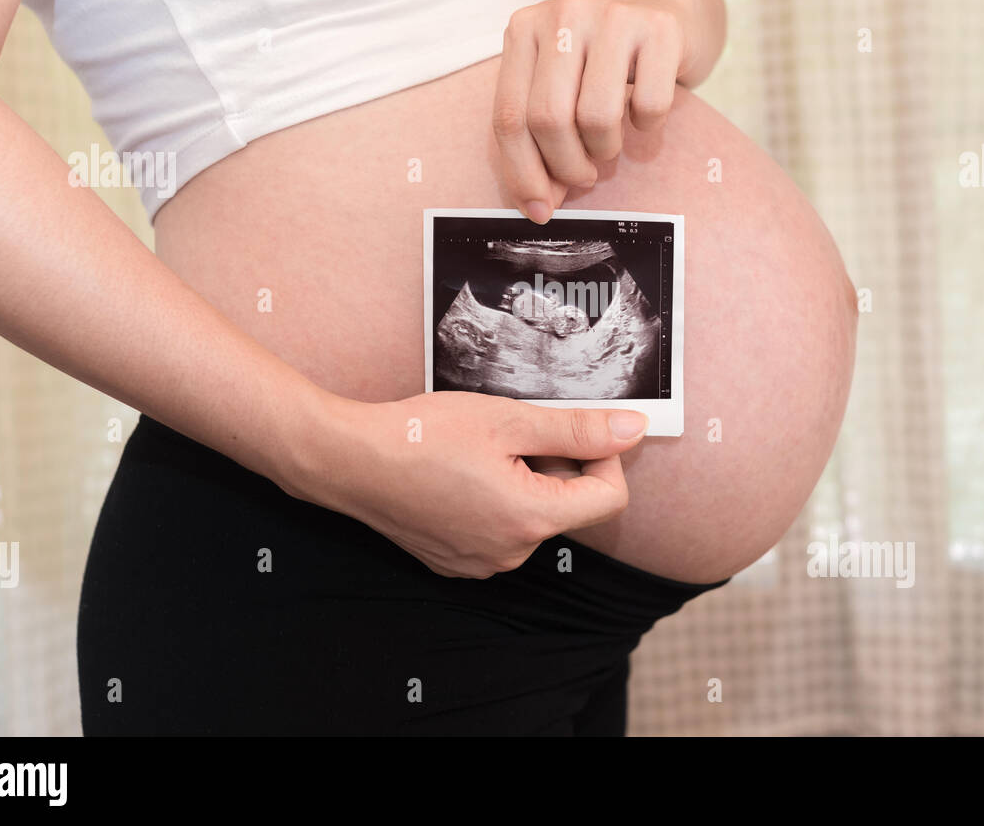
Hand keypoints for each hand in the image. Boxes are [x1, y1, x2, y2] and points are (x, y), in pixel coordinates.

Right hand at [286, 390, 649, 577]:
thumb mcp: (509, 420)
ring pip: (533, 516)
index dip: (602, 455)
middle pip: (568, 506)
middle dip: (556, 464)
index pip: (609, 497)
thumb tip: (634, 429)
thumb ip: (577, 429)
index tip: (571, 427)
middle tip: (513, 431)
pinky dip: (495, 500)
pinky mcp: (457, 562)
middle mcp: (511, 554)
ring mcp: (481, 564)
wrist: (350, 461)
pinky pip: (499, 530)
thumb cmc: (423, 434)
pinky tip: (461, 474)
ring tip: (481, 452)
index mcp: (530, 520)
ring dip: (524, 481)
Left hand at [492, 0, 698, 222]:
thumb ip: (538, 138)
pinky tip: (643, 115)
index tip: (539, 209)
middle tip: (584, 176)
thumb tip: (539, 206)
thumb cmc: (602, 59)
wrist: (663, 1)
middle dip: (567, 166)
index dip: (522, 174)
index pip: (509, 117)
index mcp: (523, 30)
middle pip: (549, 119)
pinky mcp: (659, 28)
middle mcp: (562, 16)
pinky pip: (648, 106)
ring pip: (596, 116)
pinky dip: (647, 127)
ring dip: (604, 150)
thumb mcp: (559, 83)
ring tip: (609, 143)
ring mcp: (612, 16)